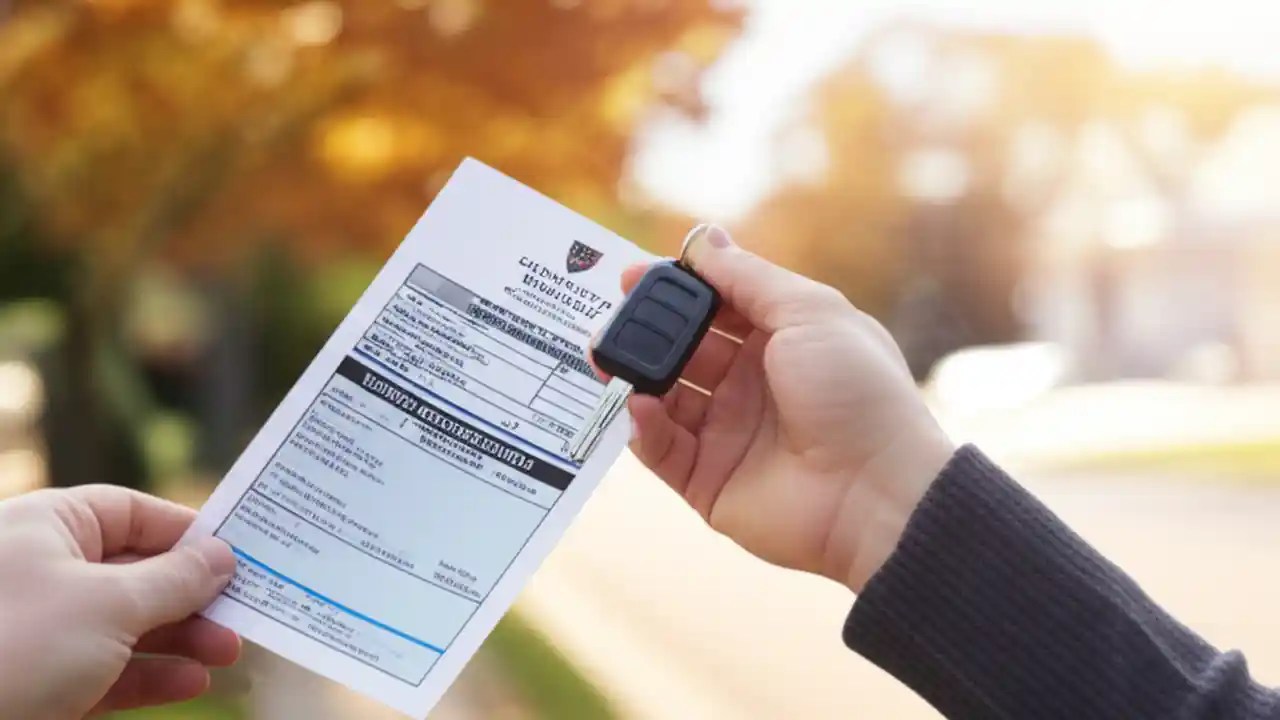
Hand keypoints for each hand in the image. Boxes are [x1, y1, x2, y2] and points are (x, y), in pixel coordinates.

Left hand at [0, 485, 238, 718]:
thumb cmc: (15, 646)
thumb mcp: (110, 605)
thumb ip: (175, 579)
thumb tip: (221, 556)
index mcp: (48, 527)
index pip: (133, 514)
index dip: (189, 533)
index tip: (240, 556)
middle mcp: (41, 570)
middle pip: (136, 571)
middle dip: (192, 596)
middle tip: (242, 615)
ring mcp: (38, 629)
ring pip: (124, 624)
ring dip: (180, 639)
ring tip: (226, 654)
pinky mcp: (37, 682)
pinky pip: (104, 669)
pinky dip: (148, 675)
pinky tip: (190, 683)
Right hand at [620, 226, 954, 592]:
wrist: (877, 492)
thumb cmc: (856, 392)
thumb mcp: (808, 312)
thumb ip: (747, 277)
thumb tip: (703, 238)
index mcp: (781, 339)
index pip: (715, 304)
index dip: (675, 288)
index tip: (631, 276)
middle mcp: (752, 384)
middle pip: (683, 349)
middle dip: (644, 331)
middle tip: (610, 319)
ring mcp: (728, 434)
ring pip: (663, 398)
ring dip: (633, 376)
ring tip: (606, 359)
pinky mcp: (709, 481)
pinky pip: (662, 450)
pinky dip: (643, 427)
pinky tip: (640, 405)